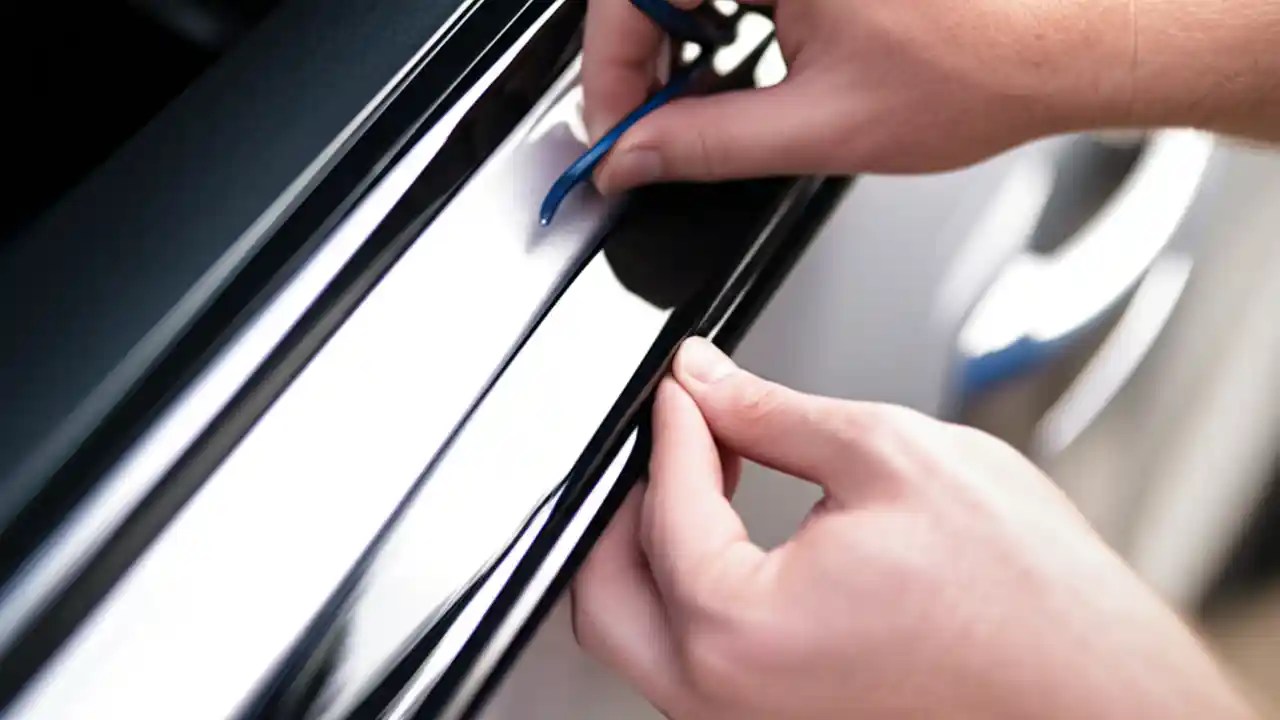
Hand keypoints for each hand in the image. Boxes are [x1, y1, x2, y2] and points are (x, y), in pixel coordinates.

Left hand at [571, 338, 1253, 719]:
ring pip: (640, 633)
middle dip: (630, 497)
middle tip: (680, 434)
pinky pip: (691, 664)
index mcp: (738, 628)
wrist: (1101, 692)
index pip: (662, 501)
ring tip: (711, 475)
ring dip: (657, 547)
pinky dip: (695, 596)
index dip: (674, 421)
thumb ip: (769, 413)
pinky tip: (739, 539)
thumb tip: (706, 381)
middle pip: (605, 586)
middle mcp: (721, 700)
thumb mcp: (889, 456)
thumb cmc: (1029, 600)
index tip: (686, 387)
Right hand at [582, 0, 1136, 190]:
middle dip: (639, 55)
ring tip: (698, 97)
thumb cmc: (988, 62)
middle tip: (646, 123)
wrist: (1076, 39)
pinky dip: (724, 14)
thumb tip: (632, 156)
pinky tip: (741, 60)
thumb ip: (705, 144)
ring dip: (680, 34)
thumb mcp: (821, 124)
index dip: (607, 70)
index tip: (614, 128)